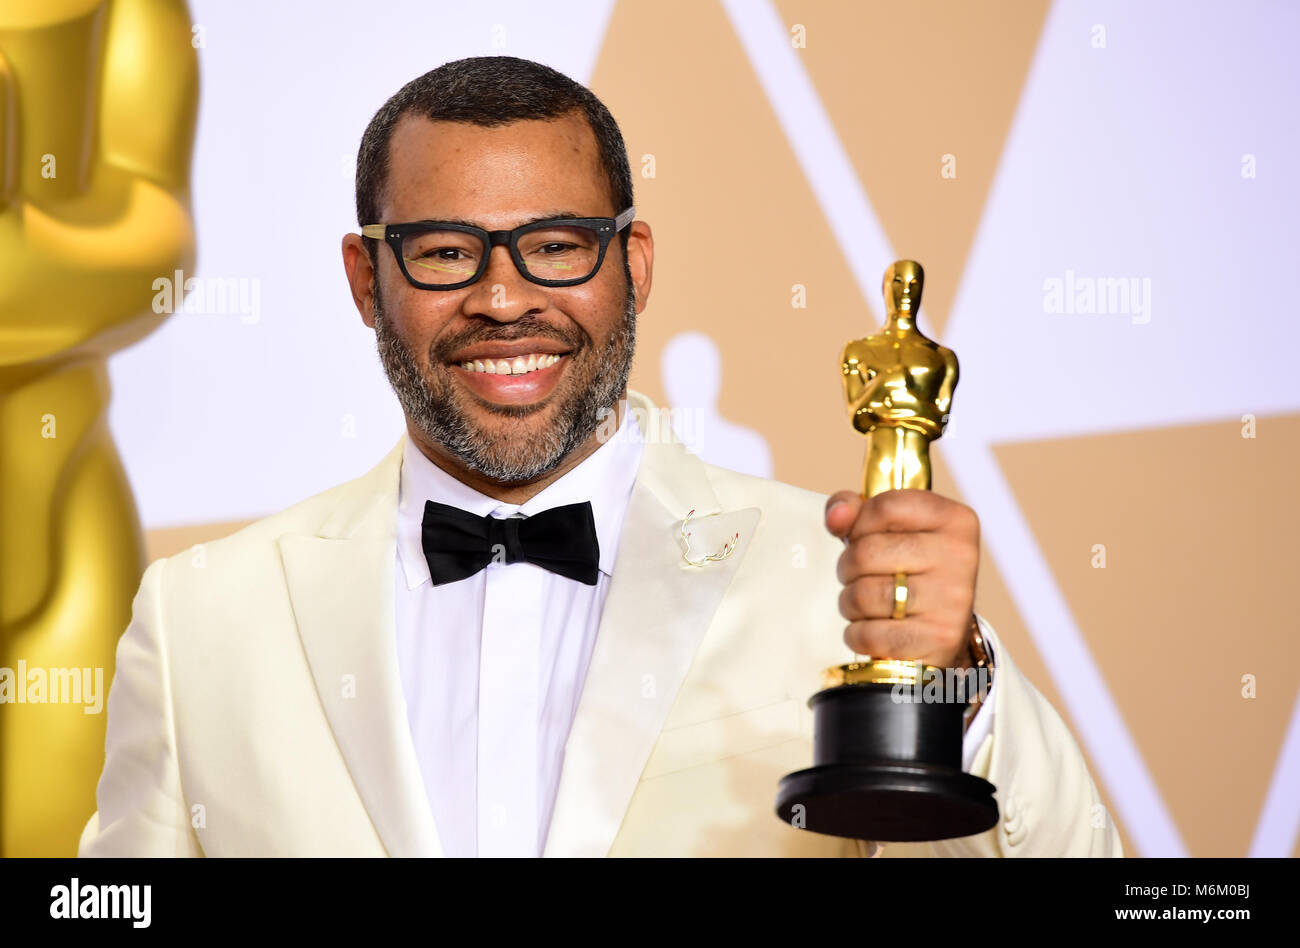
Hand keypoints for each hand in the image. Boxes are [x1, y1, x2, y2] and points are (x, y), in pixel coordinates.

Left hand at [825, 488, 979, 668]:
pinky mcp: (939, 639)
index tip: (862, 537)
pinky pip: (870, 633)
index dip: (859, 524)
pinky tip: (873, 628)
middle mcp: (960, 556)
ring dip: (850, 603)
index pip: (886, 507)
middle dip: (848, 568)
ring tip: (866, 604)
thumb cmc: (910, 573)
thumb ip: (857, 511)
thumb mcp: (892, 532)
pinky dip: (858, 634)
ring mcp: (952, 600)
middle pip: (866, 552)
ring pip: (864, 595)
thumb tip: (836, 516)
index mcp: (954, 519)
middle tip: (860, 576)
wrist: (941, 633)